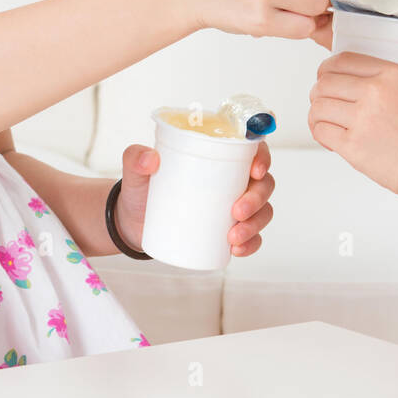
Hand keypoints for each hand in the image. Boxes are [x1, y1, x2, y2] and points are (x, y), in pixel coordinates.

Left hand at [113, 142, 275, 256]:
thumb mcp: (135, 171)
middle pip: (263, 182)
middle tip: (236, 211)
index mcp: (218, 155)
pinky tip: (237, 249)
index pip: (252, 148)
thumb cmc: (142, 190)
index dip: (263, 156)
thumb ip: (135, 158)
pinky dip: (252, 243)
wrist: (134, 223)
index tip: (255, 170)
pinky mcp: (229, 229)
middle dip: (257, 198)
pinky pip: (253, 236)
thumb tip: (150, 159)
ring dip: (256, 224)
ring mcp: (234, 205)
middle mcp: (233, 178)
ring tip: (233, 236)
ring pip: (262, 210)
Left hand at [308, 51, 397, 200]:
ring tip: (325, 119)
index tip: (326, 75)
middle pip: (325, 82)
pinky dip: (319, 132)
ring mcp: (362, 119)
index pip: (342, 59)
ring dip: (317, 112)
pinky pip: (320, 130)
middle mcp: (374, 92)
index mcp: (393, 74)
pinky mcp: (353, 146)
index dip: (328, 67)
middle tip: (323, 100)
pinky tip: (329, 137)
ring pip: (318, 105)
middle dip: (319, 90)